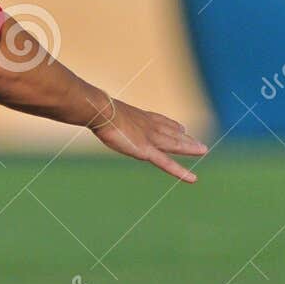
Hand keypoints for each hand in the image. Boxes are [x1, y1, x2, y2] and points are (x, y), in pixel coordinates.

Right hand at [88, 98, 207, 182]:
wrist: (99, 110)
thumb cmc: (94, 107)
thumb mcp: (98, 108)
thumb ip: (97, 110)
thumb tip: (82, 104)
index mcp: (137, 116)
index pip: (159, 121)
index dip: (171, 125)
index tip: (181, 127)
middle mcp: (148, 126)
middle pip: (171, 133)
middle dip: (185, 138)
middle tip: (198, 142)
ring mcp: (149, 138)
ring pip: (174, 145)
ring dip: (189, 148)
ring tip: (203, 151)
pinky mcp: (146, 151)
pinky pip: (167, 164)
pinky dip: (180, 172)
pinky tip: (192, 179)